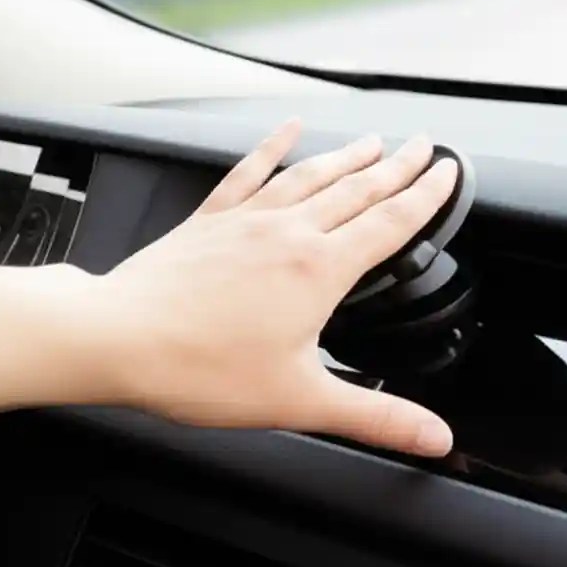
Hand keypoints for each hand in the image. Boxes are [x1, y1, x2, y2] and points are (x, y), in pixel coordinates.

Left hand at [91, 120, 458, 456]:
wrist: (118, 339)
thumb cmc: (200, 369)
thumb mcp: (301, 401)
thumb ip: (376, 418)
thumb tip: (433, 436)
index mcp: (318, 270)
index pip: (389, 223)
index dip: (426, 197)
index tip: (449, 173)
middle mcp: (287, 233)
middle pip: (357, 189)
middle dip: (397, 166)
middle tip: (425, 146)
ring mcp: (246, 221)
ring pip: (311, 176)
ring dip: (348, 156)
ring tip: (374, 140)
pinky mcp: (210, 221)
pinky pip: (250, 171)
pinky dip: (273, 148)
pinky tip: (286, 130)